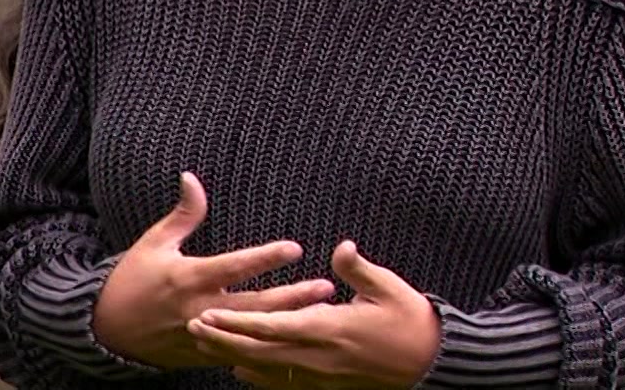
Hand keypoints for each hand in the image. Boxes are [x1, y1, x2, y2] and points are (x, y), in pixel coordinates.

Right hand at [91, 172, 335, 368]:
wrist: (107, 329)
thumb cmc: (132, 279)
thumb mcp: (154, 242)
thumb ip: (183, 215)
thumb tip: (193, 177)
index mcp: (188, 277)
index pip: (234, 266)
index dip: (265, 258)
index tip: (295, 248)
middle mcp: (200, 309)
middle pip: (255, 305)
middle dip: (293, 297)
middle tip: (325, 288)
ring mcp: (205, 336)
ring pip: (254, 334)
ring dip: (289, 325)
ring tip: (322, 316)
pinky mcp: (205, 355)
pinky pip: (242, 355)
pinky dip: (269, 350)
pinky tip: (296, 344)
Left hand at [187, 240, 440, 388]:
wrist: (432, 364)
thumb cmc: (410, 321)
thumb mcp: (388, 288)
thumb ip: (357, 269)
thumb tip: (341, 247)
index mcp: (330, 328)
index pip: (272, 326)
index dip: (237, 322)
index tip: (208, 314)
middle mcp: (320, 357)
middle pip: (260, 352)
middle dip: (224, 341)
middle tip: (193, 328)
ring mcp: (323, 376)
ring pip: (269, 372)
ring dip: (236, 358)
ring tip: (208, 347)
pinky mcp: (329, 386)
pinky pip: (287, 385)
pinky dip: (261, 378)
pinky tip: (243, 370)